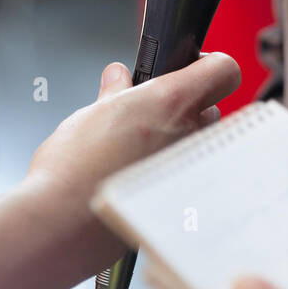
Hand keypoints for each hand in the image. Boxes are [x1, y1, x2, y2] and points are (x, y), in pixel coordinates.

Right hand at [24, 52, 240, 234]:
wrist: (63, 223)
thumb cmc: (73, 168)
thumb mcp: (91, 114)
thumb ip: (114, 91)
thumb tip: (118, 77)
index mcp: (171, 102)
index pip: (224, 70)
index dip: (209, 64)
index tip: (190, 67)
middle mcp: (190, 134)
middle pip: (212, 108)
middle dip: (186, 107)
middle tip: (151, 112)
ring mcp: (190, 170)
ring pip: (199, 144)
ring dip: (179, 140)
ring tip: (139, 147)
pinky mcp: (183, 201)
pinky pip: (186, 176)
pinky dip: (168, 172)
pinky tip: (137, 175)